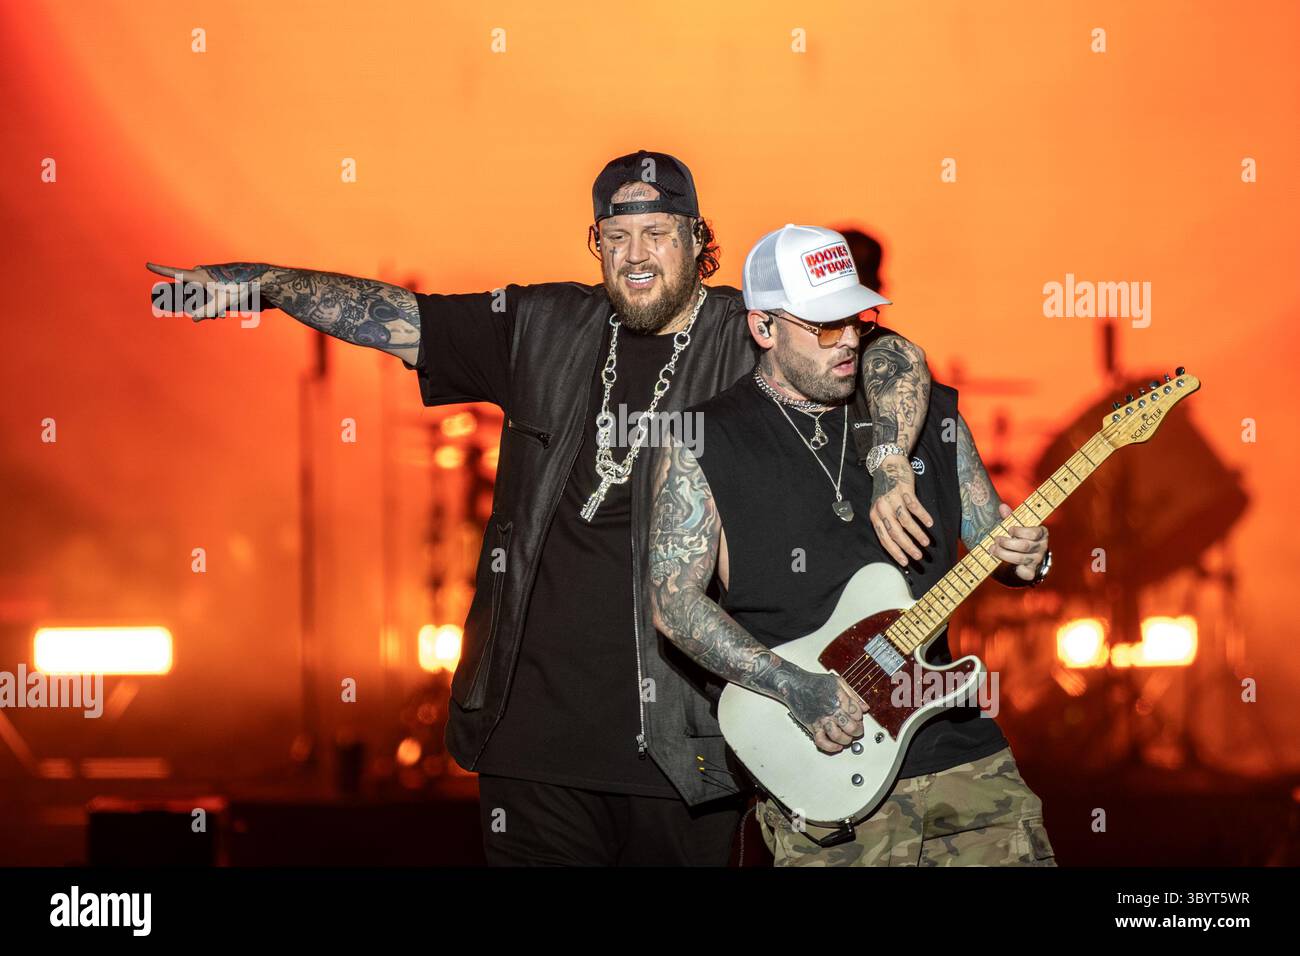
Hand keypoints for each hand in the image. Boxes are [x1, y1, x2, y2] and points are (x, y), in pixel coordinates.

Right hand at [146, 261, 261, 320]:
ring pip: (198, 294)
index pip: (175, 273)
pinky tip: (223, 312)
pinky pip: (205, 292)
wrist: (255, 277)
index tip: (147, 264)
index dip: (160, 270)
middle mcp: (200, 273)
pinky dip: (211, 302)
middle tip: (212, 317)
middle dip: (194, 306)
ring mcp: (207, 275)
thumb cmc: (237, 287)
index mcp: (198, 276)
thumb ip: (206, 311)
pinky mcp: (214, 278)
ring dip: (205, 306)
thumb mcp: (222, 302)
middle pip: (188, 292)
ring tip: (221, 315)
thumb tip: (195, 318)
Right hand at [785, 671, 866, 753]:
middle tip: (857, 730)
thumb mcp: (838, 681)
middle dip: (857, 731)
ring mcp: (821, 719)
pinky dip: (831, 747)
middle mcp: (831, 709)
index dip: (860, 717)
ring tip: (847, 738)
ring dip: (846, 740)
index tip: (858, 717)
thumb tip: (864, 707)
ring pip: (838, 736)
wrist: (795, 685)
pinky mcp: (812, 726)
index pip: (857, 713)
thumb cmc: (815, 682)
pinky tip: (836, 746)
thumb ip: (853, 694)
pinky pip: (822, 741)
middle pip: (850, 726)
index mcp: (839, 698)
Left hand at [869, 454, 933, 564]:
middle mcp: (882, 508)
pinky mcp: (904, 490)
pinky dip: (923, 516)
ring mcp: (893, 498)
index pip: (884, 538)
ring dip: (917, 533)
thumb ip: (887, 523)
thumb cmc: (886, 490)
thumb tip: (898, 544)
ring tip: (926, 542)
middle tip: (919, 556)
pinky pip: (914, 506)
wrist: (888, 464)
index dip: (895, 551)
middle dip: (907, 546)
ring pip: (905, 521)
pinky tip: (930, 523)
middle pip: (895, 532)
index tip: (905, 562)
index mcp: (875, 515)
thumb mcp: (880, 507)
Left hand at [989, 503, 1047, 580]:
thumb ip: (1010, 517)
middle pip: (1024, 546)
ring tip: (993, 549)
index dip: (1020, 531)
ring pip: (1020, 559)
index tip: (1009, 530)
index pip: (1033, 533)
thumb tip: (1002, 507)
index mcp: (1041, 533)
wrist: (1028, 554)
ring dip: (1004, 554)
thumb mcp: (1018, 525)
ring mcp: (1037, 559)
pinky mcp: (1032, 570)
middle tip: (996, 540)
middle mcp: (1042, 546)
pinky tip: (1006, 564)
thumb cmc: (1021, 536)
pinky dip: (1016, 570)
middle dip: (1007, 543)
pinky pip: (1026, 573)